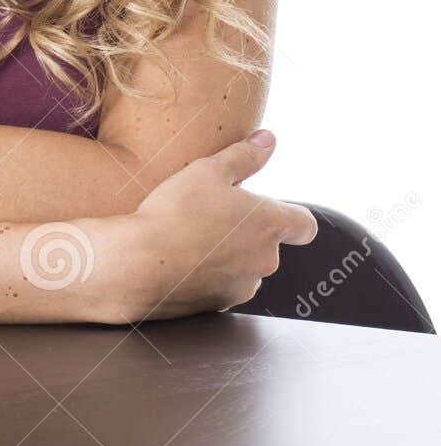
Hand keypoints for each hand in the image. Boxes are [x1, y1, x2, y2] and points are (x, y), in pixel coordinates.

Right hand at [127, 131, 317, 321]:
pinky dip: (209, 274)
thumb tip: (268, 140)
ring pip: (245, 266)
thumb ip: (244, 156)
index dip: (294, 216)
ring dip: (229, 254)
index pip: (305, 225)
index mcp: (269, 225)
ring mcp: (244, 286)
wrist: (139, 264)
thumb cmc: (175, 214)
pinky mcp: (220, 305)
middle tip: (212, 213)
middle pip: (268, 244)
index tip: (273, 209)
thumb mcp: (208, 171)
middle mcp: (265, 260)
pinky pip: (222, 285)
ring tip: (193, 236)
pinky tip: (183, 259)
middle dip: (247, 231)